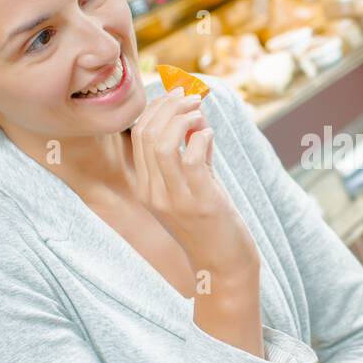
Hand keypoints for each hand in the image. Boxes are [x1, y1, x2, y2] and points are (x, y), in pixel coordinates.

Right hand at [128, 89, 259, 278]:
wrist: (224, 266)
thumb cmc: (211, 223)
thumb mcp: (196, 183)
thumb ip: (193, 151)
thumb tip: (197, 116)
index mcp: (146, 187)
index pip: (138, 136)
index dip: (157, 109)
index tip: (177, 96)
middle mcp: (153, 193)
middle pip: (147, 134)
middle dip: (169, 107)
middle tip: (191, 97)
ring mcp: (174, 199)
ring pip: (162, 144)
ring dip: (182, 118)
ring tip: (200, 110)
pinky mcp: (199, 203)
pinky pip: (190, 159)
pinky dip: (200, 138)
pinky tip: (209, 135)